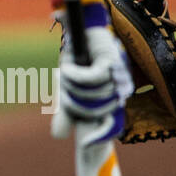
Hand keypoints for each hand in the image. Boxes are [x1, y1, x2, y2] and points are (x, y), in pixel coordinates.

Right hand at [54, 1, 133, 146]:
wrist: (83, 30)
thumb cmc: (77, 59)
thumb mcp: (68, 90)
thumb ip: (64, 112)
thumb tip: (58, 136)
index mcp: (110, 98)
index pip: (109, 124)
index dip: (101, 136)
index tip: (88, 145)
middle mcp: (117, 88)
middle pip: (92, 110)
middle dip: (71, 103)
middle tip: (63, 89)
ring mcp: (117, 76)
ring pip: (90, 94)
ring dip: (70, 85)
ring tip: (66, 73)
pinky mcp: (111, 62)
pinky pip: (91, 77)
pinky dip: (74, 74)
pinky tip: (67, 66)